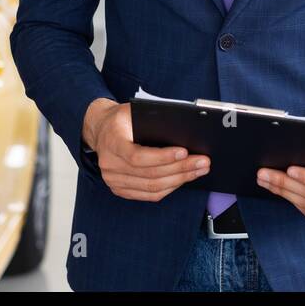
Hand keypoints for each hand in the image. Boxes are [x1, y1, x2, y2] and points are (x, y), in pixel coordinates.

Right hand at [82, 99, 209, 200]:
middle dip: (181, 168)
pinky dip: (170, 188)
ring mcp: (114, 180)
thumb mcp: (133, 110)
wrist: (101, 130)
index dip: (162, 157)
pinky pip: (149, 194)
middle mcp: (110, 164)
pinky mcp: (120, 189)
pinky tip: (184, 178)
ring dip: (180, 179)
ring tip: (199, 170)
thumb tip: (184, 128)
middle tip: (203, 162)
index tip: (184, 152)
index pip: (137, 157)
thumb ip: (153, 119)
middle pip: (150, 174)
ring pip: (152, 187)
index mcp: (112, 142)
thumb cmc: (122, 118)